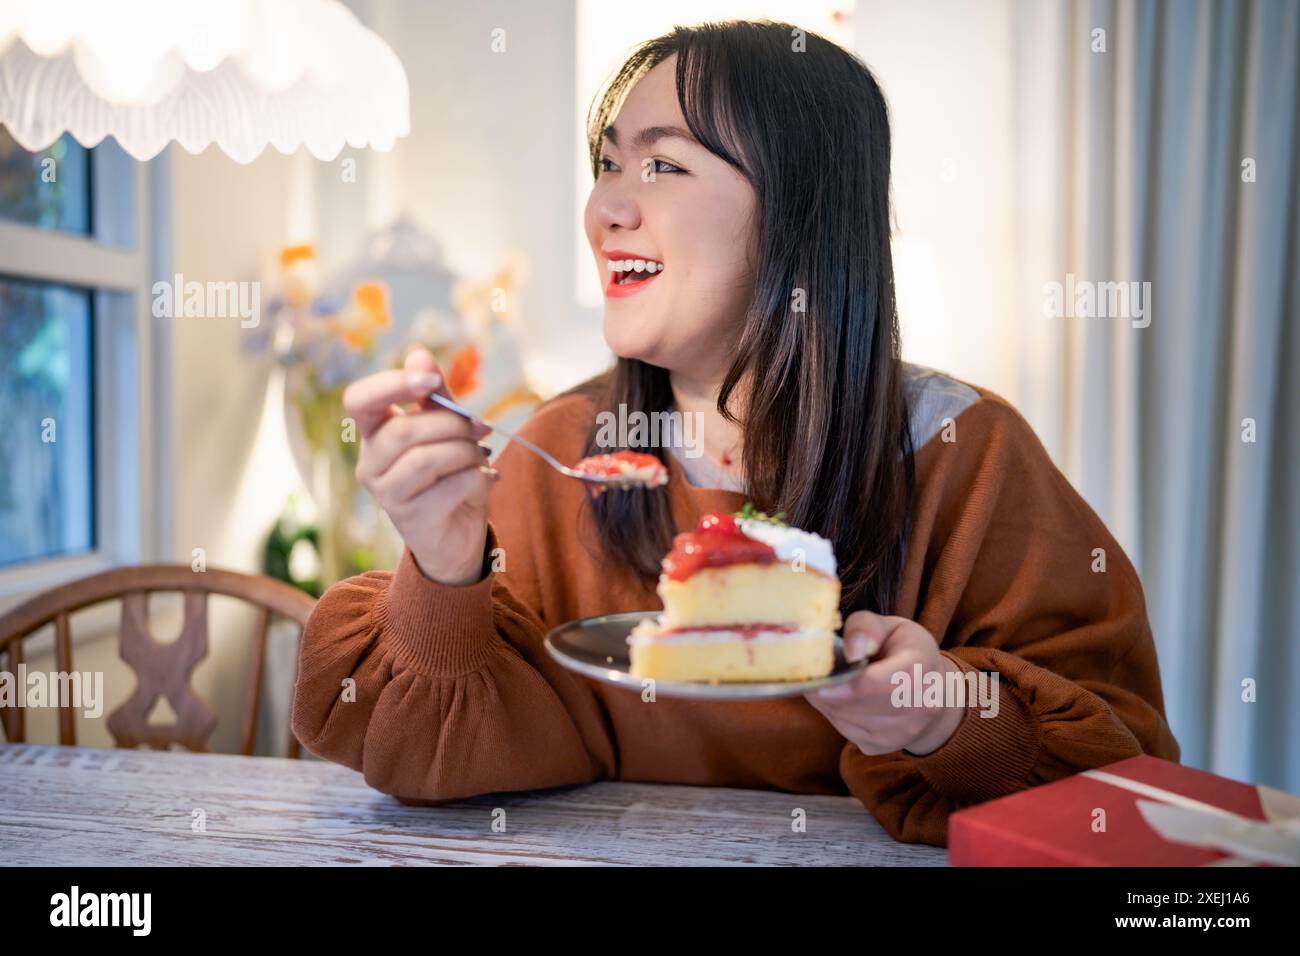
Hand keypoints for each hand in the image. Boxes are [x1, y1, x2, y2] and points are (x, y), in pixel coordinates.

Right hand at [344, 345, 494, 585]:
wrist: (459, 532)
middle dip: (452, 425)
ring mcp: (386, 495)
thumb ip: (434, 393)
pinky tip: (485, 479)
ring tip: (482, 456)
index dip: (392, 384)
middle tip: (481, 429)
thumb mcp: (447, 427)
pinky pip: (448, 487)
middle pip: (404, 430)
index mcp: (374, 432)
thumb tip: (419, 353)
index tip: (431, 383)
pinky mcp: (410, 520)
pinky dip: (475, 478)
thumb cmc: (450, 472)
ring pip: (425, 459)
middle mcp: (371, 463)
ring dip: (465, 452)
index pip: (358, 400)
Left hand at [804, 610, 966, 756]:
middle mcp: (917, 707)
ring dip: (827, 701)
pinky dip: (834, 713)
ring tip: (829, 680)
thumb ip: (865, 627)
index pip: (877, 683)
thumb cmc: (905, 651)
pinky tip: (840, 697)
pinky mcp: (883, 746)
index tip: (819, 681)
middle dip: (828, 689)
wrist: (933, 690)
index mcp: (919, 670)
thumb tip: (853, 651)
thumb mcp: (890, 626)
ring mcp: (901, 733)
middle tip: (812, 673)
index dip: (845, 685)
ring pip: (845, 719)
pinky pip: (845, 730)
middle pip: (856, 704)